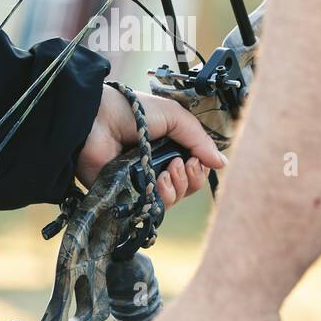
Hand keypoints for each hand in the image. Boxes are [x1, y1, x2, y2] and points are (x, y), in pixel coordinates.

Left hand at [75, 85, 222, 207]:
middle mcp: (155, 166)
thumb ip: (199, 140)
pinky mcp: (127, 197)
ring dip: (178, 186)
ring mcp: (141, 183)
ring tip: (168, 170)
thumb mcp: (174, 117)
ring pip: (173, 199)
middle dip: (192, 178)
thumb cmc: (132, 112)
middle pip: (187, 187)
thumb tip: (222, 163)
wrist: (98, 120)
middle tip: (182, 163)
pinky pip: (154, 208)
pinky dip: (163, 197)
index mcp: (167, 147)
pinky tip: (159, 181)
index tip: (197, 159)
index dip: (200, 168)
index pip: (193, 168)